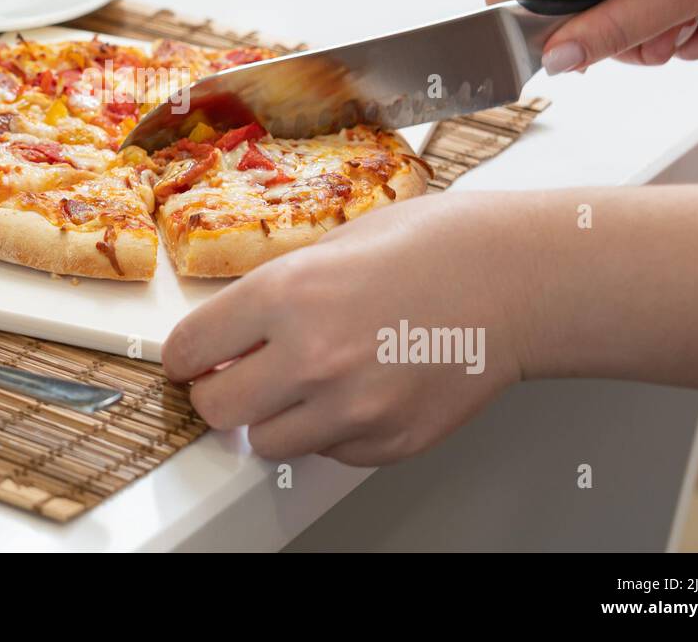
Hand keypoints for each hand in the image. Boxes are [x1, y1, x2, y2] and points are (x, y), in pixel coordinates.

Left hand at [162, 193, 528, 465]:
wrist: (515, 281)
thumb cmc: (434, 248)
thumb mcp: (332, 245)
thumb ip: (275, 293)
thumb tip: (235, 330)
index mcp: (288, 294)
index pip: (191, 348)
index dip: (182, 355)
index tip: (188, 358)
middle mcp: (312, 356)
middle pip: (217, 407)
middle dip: (217, 392)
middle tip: (234, 376)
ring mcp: (352, 408)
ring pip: (268, 442)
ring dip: (273, 417)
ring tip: (306, 383)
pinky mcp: (388, 441)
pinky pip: (329, 452)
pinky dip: (330, 430)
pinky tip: (357, 390)